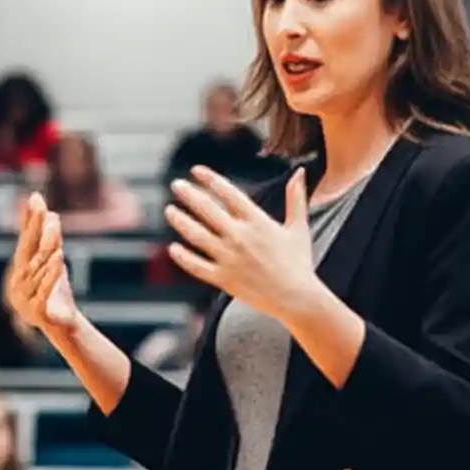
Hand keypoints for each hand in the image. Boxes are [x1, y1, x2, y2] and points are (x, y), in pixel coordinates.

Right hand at [5, 193, 78, 334]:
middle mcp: (18, 283)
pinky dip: (51, 274)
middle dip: (34, 228)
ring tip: (54, 230)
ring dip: (45, 249)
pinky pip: (44, 290)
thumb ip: (49, 239)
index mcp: (20, 270)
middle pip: (26, 252)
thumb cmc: (54, 291)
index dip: (29, 219)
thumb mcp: (52, 263)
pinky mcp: (37, 312)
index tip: (35, 197)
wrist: (62, 326)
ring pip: (36, 270)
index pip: (25, 240)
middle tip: (42, 208)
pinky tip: (59, 258)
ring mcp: (25, 298)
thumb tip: (49, 212)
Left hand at [165, 166, 318, 322]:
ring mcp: (229, 258)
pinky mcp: (223, 279)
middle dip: (189, 194)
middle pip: (207, 210)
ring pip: (197, 235)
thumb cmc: (299, 262)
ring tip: (169, 210)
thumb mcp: (299, 227)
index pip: (228, 193)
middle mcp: (240, 237)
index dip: (210, 179)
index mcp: (257, 221)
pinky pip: (197, 266)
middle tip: (176, 184)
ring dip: (180, 221)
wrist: (296, 298)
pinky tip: (172, 248)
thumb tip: (299, 171)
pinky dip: (183, 257)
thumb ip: (296, 198)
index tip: (196, 171)